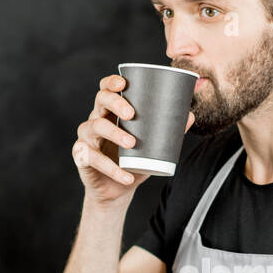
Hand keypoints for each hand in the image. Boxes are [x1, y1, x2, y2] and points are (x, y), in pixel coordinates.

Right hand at [73, 74, 194, 205]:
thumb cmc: (133, 161)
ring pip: (94, 127)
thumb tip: (190, 116)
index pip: (106, 90)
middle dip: (115, 103)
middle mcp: (96, 120)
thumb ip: (168, 131)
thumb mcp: (151, 146)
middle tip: (132, 114)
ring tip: (132, 144)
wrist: (118, 190)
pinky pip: (94, 159)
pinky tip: (126, 175)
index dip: (111, 83)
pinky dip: (112, 169)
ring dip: (114, 134)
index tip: (124, 83)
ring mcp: (87, 138)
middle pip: (99, 101)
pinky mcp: (82, 157)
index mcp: (111, 112)